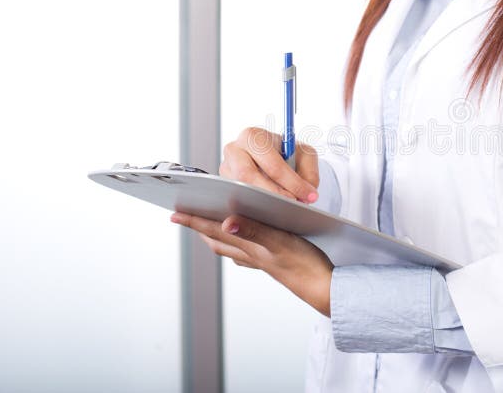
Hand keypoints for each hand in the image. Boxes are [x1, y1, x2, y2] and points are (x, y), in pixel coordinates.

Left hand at [171, 211, 332, 316]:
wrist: (327, 289)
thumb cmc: (307, 267)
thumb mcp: (280, 243)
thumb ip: (254, 230)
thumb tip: (225, 222)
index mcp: (251, 247)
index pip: (216, 230)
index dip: (195, 221)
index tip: (175, 213)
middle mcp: (253, 255)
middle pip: (219, 241)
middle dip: (201, 228)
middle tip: (187, 218)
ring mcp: (264, 261)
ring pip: (232, 248)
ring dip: (218, 237)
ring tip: (209, 227)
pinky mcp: (276, 263)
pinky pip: (249, 254)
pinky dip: (241, 245)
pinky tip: (245, 243)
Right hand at [220, 127, 318, 202]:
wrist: (274, 155)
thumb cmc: (288, 153)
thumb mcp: (305, 155)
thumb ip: (310, 172)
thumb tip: (307, 193)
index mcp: (253, 136)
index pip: (272, 163)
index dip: (291, 182)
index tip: (308, 196)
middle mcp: (234, 150)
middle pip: (248, 176)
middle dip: (274, 194)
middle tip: (293, 204)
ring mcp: (225, 169)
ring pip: (241, 190)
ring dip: (264, 202)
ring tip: (284, 208)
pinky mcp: (224, 186)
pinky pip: (237, 199)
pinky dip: (255, 207)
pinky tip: (271, 212)